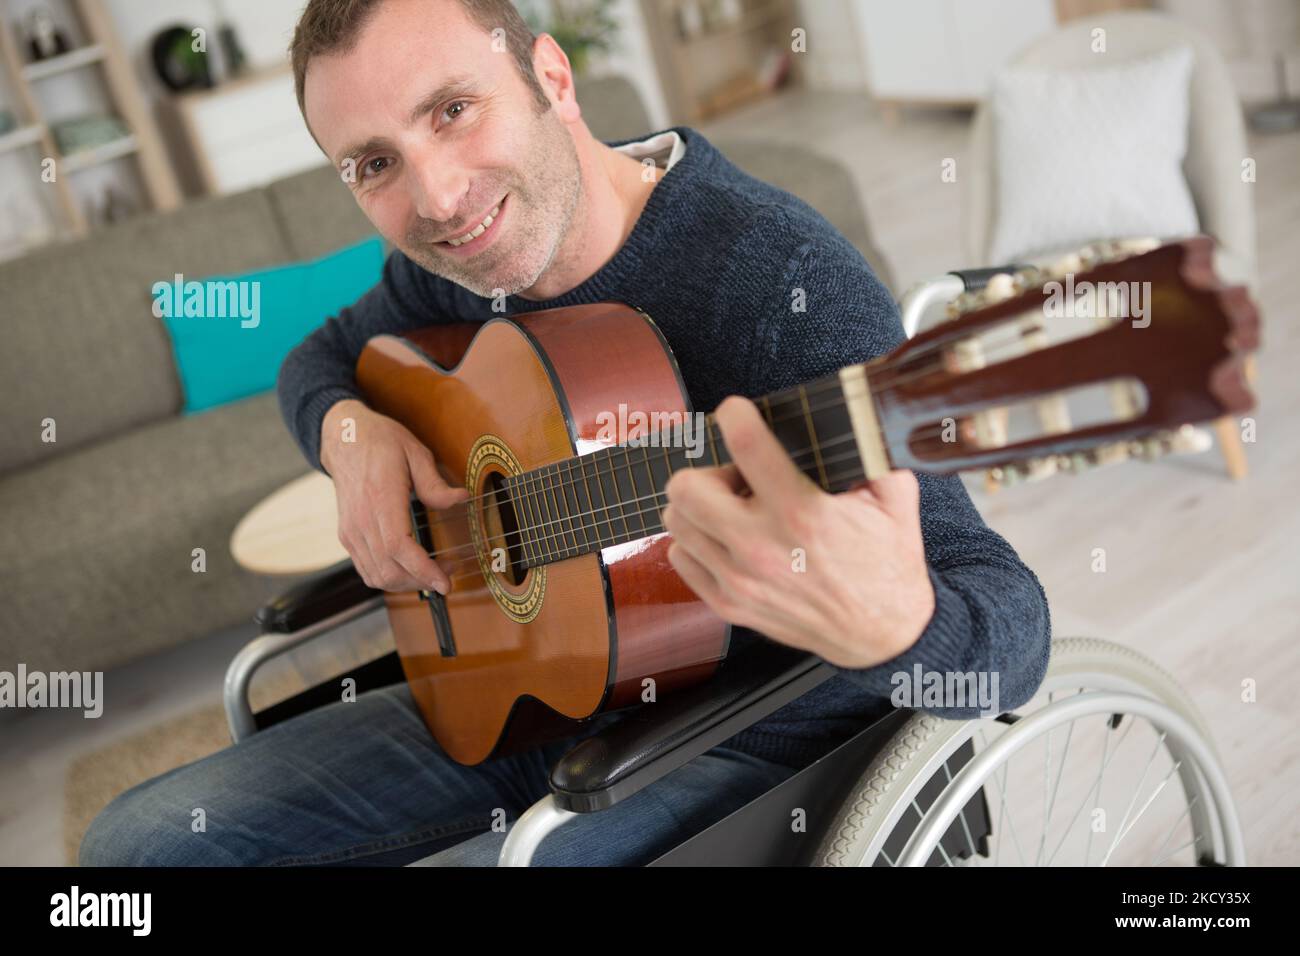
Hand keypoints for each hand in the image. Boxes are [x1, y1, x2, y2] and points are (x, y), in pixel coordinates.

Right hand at [320, 399, 468, 593]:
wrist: (344, 439)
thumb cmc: (381, 443)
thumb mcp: (415, 453)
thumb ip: (435, 483)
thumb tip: (461, 499)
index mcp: (380, 498)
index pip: (399, 547)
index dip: (423, 570)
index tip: (445, 583)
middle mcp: (361, 520)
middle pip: (389, 569)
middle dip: (422, 581)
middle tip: (448, 573)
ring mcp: (351, 531)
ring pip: (377, 576)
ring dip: (407, 583)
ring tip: (432, 572)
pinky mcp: (347, 536)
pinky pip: (367, 570)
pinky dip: (390, 578)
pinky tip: (410, 569)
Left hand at [662, 396, 934, 668]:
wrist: (883, 635)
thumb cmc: (886, 564)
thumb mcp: (893, 497)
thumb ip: (870, 450)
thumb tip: (850, 413)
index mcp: (802, 513)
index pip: (747, 446)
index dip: (734, 415)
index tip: (736, 411)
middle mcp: (762, 547)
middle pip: (686, 487)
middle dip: (706, 471)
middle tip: (734, 479)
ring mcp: (740, 580)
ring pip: (676, 520)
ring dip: (698, 506)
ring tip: (731, 510)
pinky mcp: (730, 605)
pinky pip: (680, 557)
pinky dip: (696, 541)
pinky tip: (725, 539)